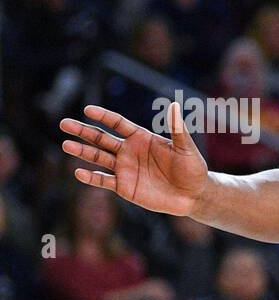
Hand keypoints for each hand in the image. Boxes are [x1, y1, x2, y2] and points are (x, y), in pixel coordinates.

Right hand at [60, 103, 209, 216]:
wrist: (194, 195)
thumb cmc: (192, 169)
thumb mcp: (186, 148)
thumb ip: (178, 129)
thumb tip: (173, 105)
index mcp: (141, 138)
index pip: (118, 123)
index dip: (104, 116)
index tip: (88, 109)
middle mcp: (129, 151)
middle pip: (101, 138)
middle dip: (83, 131)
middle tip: (64, 124)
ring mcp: (125, 169)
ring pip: (98, 158)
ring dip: (82, 152)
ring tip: (66, 145)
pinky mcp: (124, 187)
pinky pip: (104, 181)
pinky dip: (91, 177)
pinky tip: (79, 172)